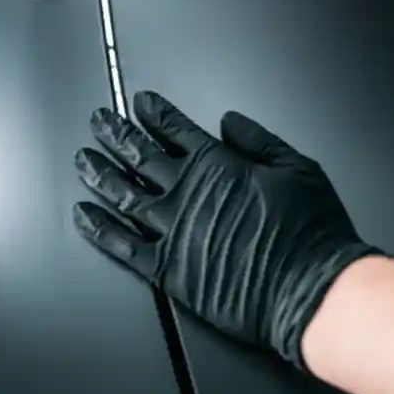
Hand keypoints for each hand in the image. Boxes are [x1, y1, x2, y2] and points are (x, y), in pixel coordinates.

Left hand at [71, 91, 379, 368]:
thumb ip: (259, 140)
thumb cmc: (311, 234)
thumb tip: (230, 121)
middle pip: (138, 154)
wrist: (311, 290)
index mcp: (218, 164)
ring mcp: (173, 230)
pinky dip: (98, 228)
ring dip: (99, 172)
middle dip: (115, 133)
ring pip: (122, 193)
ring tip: (83, 158)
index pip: (174, 128)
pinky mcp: (168, 269)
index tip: (139, 103)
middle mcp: (188, 192)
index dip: (153, 113)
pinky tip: (84, 214)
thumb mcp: (297, 167)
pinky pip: (121, 245)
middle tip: (99, 121)